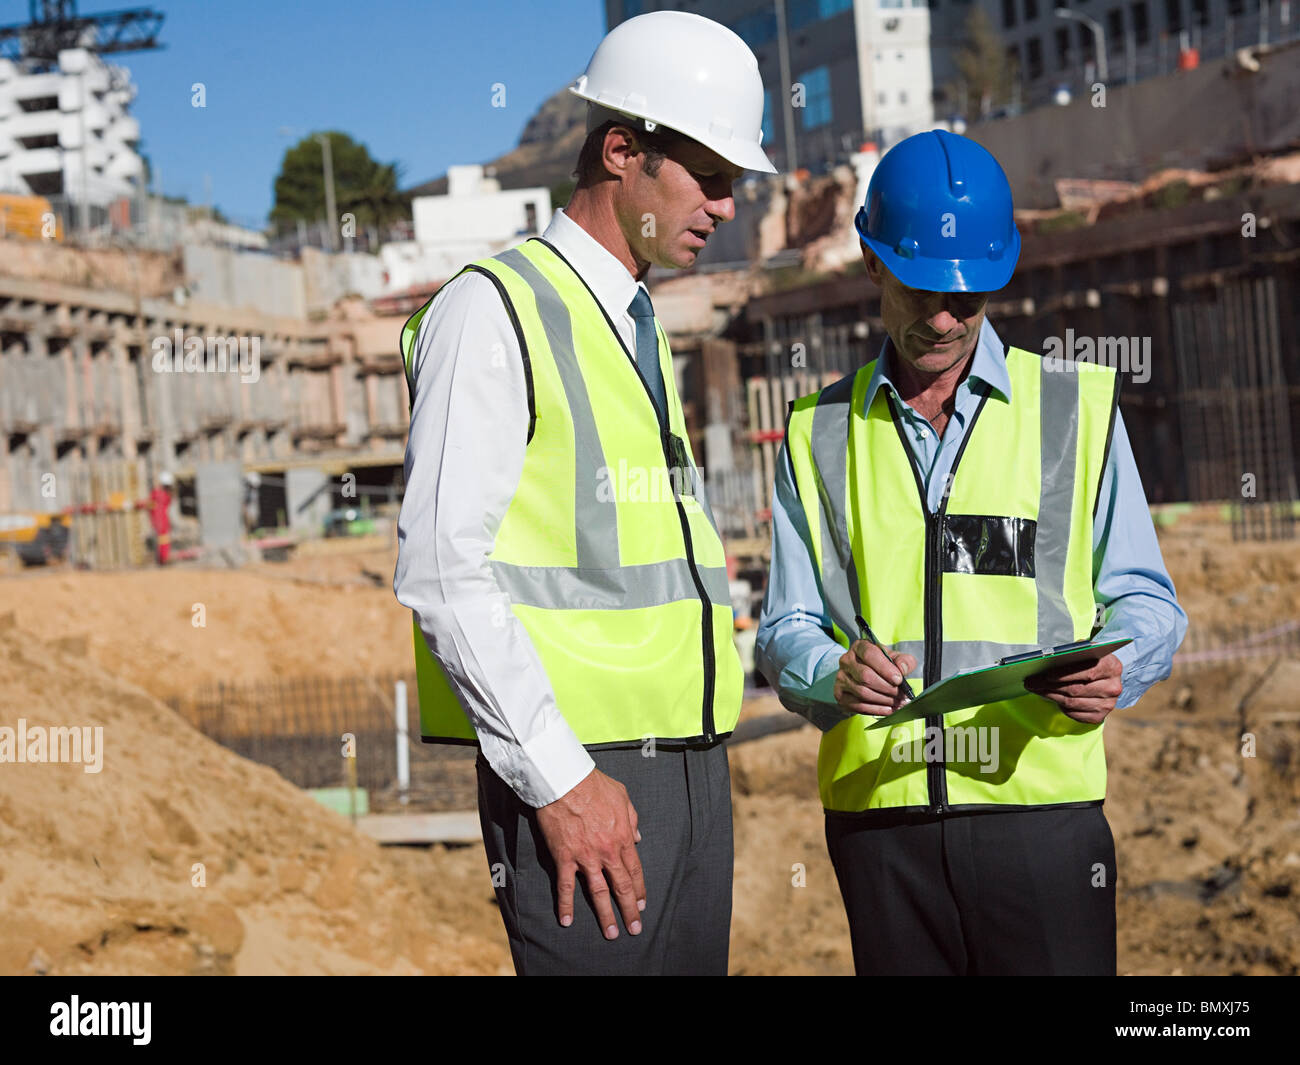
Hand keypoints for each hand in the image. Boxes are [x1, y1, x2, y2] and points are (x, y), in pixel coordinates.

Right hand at [535, 768, 644, 939]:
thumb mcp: (623, 797)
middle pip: (621, 887)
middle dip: (629, 910)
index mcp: (623, 837)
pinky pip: (566, 886)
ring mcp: (586, 857)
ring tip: (610, 933)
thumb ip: (632, 818)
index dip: (638, 890)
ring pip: (598, 893)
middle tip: (634, 928)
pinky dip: (565, 904)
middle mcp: (607, 852)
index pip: (634, 871)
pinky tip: (566, 920)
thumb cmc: (594, 785)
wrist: (566, 781)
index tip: (641, 905)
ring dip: (605, 915)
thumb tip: (637, 836)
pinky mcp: (565, 857)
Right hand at [833, 639, 917, 715]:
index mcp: (859, 647)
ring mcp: (841, 678)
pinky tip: (888, 709)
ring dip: (883, 700)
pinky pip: (858, 706)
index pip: (869, 654)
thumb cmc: (881, 665)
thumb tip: (902, 668)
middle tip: (901, 695)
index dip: (885, 668)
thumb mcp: (894, 658)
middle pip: (865, 676)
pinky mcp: (840, 695)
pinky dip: (876, 710)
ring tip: (897, 703)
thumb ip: (903, 660)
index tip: (899, 680)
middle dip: (887, 688)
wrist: (864, 675)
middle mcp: (846, 661)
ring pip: (862, 692)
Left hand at [1023, 653, 1123, 723]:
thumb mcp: (1085, 651)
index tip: (1046, 675)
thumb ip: (1073, 653)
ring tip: (1035, 689)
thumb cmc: (1089, 660)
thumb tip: (1049, 658)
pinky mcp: (1099, 716)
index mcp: (1112, 667)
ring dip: (1050, 696)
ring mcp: (1108, 704)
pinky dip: (1060, 706)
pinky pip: (1074, 714)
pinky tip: (1050, 698)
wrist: (1104, 677)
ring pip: (1072, 703)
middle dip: (1050, 686)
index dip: (1066, 674)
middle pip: (1077, 689)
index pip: (1088, 672)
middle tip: (1031, 682)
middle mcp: (1113, 687)